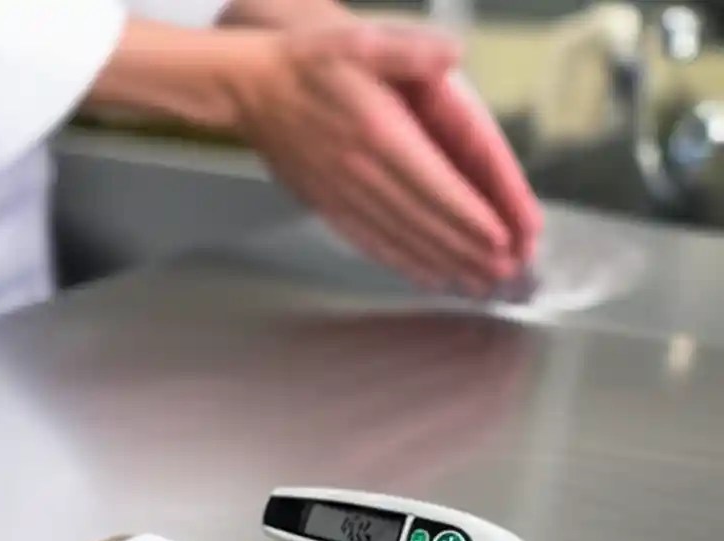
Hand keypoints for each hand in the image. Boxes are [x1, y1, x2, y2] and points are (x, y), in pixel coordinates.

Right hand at [225, 21, 518, 293]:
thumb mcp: (359, 40)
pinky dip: (400, 263)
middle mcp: (360, 171)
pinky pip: (367, 241)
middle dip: (467, 250)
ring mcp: (340, 194)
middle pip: (423, 221)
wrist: (250, 87)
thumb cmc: (306, 62)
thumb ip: (408, 49)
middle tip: (505, 273)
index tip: (502, 240)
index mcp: (376, 133)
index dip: (470, 217)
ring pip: (399, 239)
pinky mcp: (326, 205)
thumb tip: (451, 54)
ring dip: (440, 264)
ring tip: (477, 284)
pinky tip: (425, 276)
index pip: (433, 185)